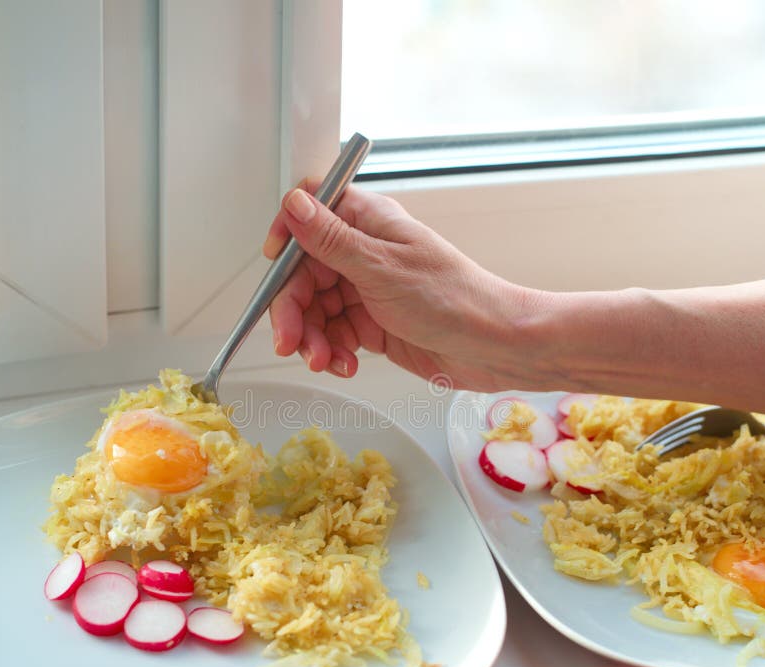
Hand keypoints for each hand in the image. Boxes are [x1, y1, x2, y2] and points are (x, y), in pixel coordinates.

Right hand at [264, 180, 530, 390]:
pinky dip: (332, 351)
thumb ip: (331, 239)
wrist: (490, 347)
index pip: (308, 216)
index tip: (274, 268)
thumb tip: (294, 204)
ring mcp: (366, 289)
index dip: (286, 239)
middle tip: (290, 341)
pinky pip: (334, 334)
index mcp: (366, 222)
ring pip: (315, 309)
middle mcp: (362, 252)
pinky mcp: (371, 323)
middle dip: (293, 310)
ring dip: (312, 338)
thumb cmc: (452, 299)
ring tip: (325, 360)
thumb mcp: (382, 268)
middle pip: (303, 273)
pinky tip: (345, 363)